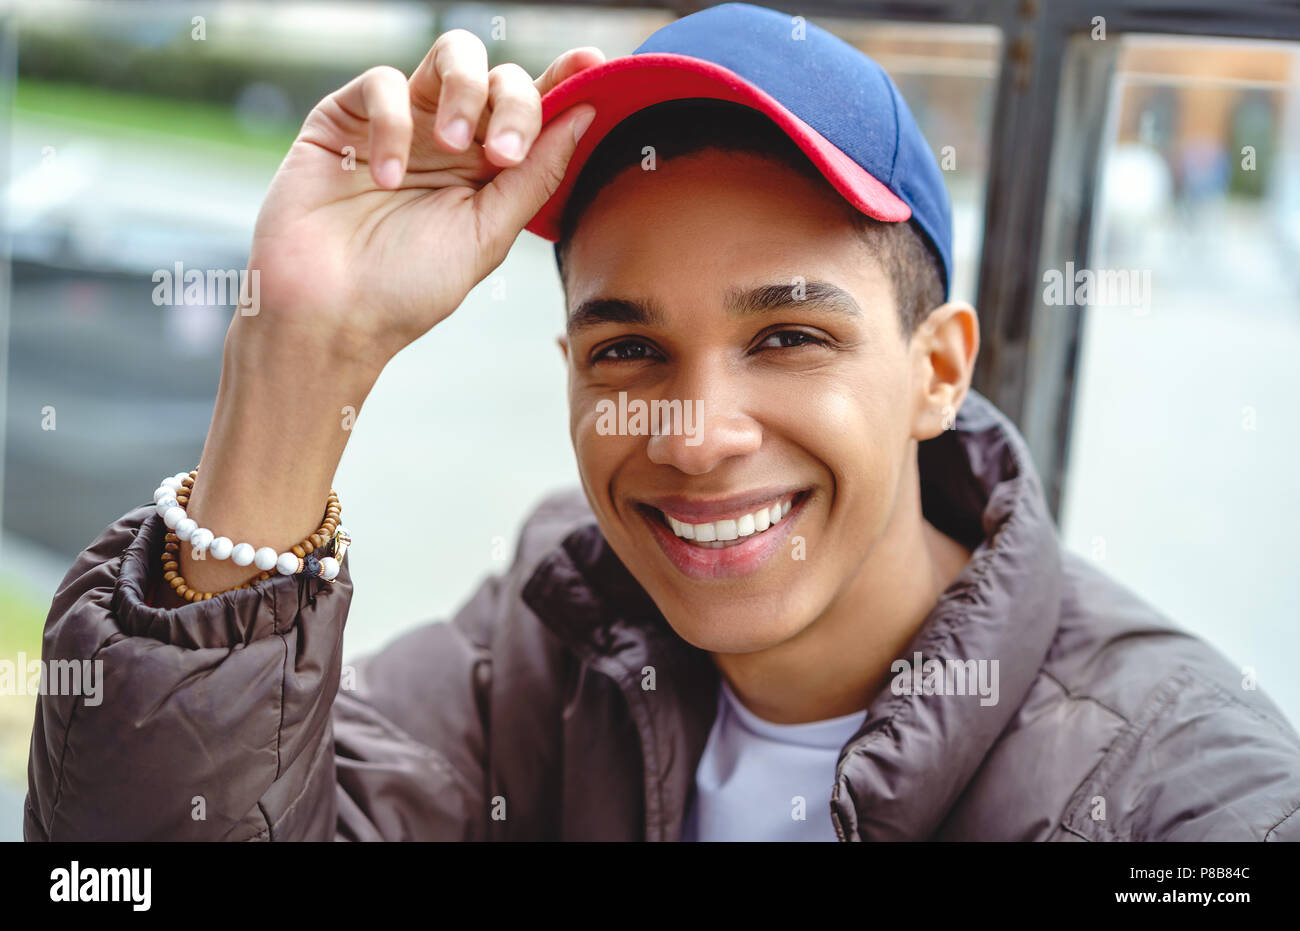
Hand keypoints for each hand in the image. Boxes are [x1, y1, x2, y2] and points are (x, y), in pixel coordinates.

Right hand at [241, 31, 601, 372]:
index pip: (534, 112)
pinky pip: (382, 83)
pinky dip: (393, 124)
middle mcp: (449, 140)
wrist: (329, 317)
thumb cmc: (407, 289)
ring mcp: (400, 125)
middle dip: (514, 102)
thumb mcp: (487, 235)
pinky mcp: (345, 119)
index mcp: (489, 171)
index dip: (564, 81)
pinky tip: (387, 177)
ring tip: (453, 144)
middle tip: (504, 154)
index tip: (589, 62)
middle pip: (500, 76)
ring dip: (466, 91)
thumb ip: (535, 175)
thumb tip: (585, 113)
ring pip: (450, 56)